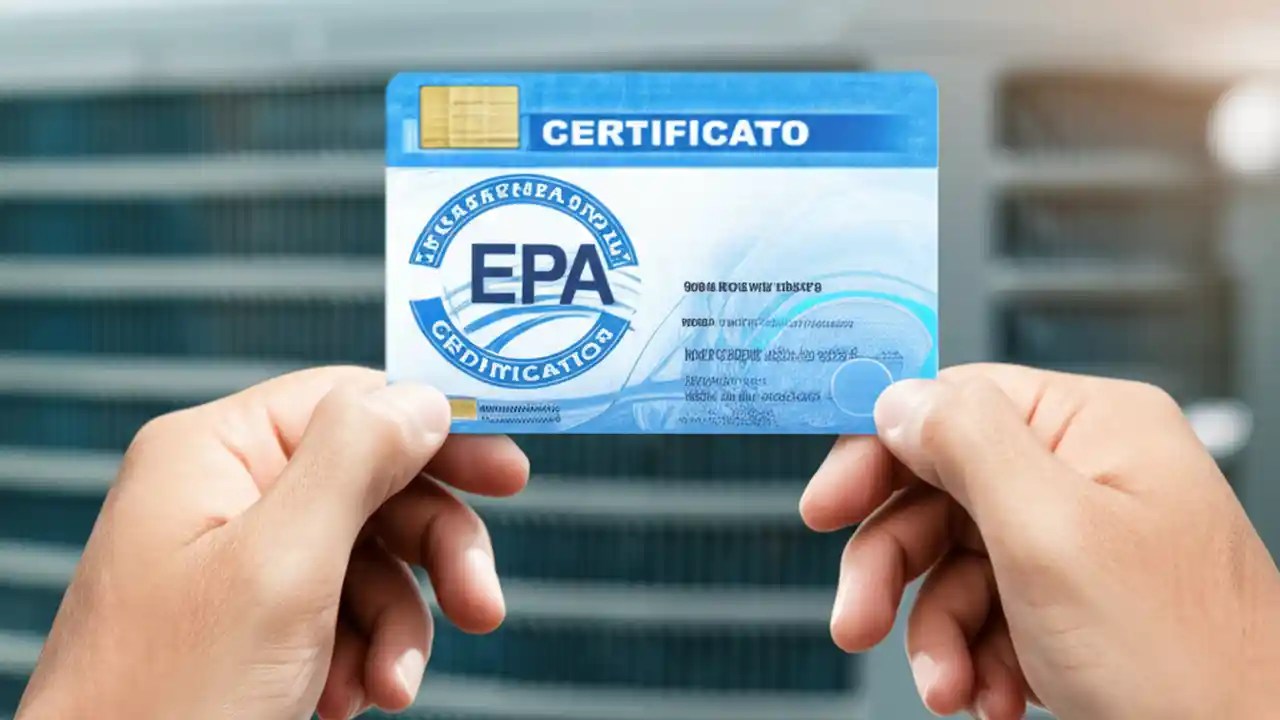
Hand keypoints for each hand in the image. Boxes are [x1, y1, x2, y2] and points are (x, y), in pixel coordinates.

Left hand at [16, 367, 528, 719]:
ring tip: (390, 687)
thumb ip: (357, 460)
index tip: (510, 474)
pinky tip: (344, 700)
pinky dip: (364, 657)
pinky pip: (345, 614)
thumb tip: (425, 398)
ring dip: (400, 625)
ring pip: (371, 560)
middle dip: (433, 554)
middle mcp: (227, 495)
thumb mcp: (282, 566)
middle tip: (481, 605)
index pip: (353, 401)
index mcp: (216, 452)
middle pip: (377, 487)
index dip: (439, 431)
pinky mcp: (254, 624)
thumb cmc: (171, 699)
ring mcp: (240, 562)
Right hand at [801, 364, 1279, 719]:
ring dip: (934, 632)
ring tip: (948, 686)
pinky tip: (992, 696)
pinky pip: (988, 616)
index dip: (877, 452)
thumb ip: (967, 446)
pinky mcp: (1076, 610)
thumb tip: (898, 397)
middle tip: (855, 619)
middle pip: (941, 493)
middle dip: (894, 567)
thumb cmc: (1189, 663)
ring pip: (956, 565)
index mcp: (1093, 429)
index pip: (953, 404)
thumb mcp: (1052, 536)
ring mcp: (1082, 547)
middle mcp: (1087, 477)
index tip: (825, 505)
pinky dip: (973, 660)